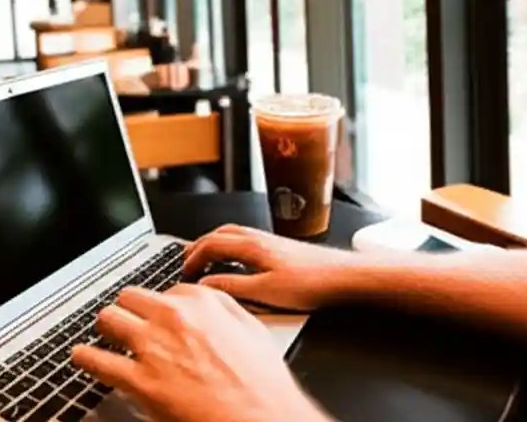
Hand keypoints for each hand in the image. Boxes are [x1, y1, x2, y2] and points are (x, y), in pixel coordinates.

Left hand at [71, 285, 327, 421]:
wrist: (258, 420)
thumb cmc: (261, 385)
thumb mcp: (253, 331)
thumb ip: (226, 310)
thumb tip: (206, 301)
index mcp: (202, 302)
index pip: (164, 291)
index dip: (159, 306)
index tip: (155, 314)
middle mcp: (173, 317)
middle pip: (130, 297)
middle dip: (128, 310)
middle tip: (128, 321)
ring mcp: (153, 347)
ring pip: (109, 319)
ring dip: (107, 327)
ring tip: (106, 335)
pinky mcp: (139, 380)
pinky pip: (97, 360)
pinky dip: (84, 358)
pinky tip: (80, 357)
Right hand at [183, 225, 361, 310]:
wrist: (344, 276)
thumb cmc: (312, 283)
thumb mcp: (266, 292)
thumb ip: (233, 287)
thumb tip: (206, 285)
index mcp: (251, 246)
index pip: (210, 245)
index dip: (192, 258)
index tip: (183, 273)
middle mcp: (258, 237)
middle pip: (218, 234)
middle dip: (198, 246)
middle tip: (185, 261)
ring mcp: (269, 240)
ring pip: (232, 234)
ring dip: (213, 243)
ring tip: (204, 256)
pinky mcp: (279, 247)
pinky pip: (244, 239)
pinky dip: (229, 246)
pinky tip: (235, 260)